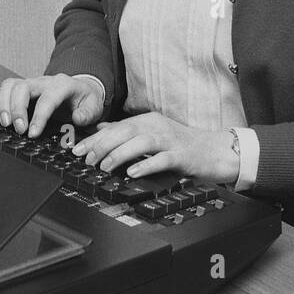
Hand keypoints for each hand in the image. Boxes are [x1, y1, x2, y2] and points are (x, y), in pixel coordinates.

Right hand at [0, 73, 104, 136]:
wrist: (80, 89)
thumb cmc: (85, 100)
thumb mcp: (94, 106)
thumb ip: (88, 113)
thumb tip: (77, 118)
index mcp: (63, 85)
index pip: (47, 98)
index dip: (38, 116)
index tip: (33, 133)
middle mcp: (44, 81)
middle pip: (23, 87)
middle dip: (17, 109)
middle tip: (18, 130)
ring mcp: (32, 83)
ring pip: (10, 85)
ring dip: (3, 104)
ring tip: (4, 123)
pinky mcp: (22, 88)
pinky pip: (4, 89)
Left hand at [73, 113, 238, 184]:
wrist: (216, 151)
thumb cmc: (183, 145)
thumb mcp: (153, 134)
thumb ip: (129, 133)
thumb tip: (101, 131)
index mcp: (148, 121)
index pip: (115, 127)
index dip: (95, 138)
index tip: (77, 150)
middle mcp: (157, 127)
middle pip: (125, 131)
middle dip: (102, 145)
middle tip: (86, 159)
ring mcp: (171, 140)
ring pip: (141, 142)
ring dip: (120, 154)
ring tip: (105, 166)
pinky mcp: (182, 155)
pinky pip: (162, 158)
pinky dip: (146, 164)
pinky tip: (133, 172)